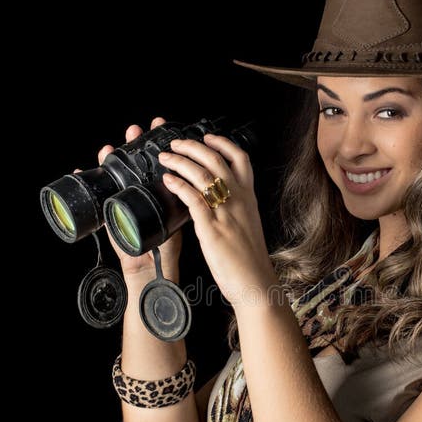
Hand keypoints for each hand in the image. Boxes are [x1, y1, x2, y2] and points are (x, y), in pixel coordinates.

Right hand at [90, 117, 182, 279]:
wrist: (151, 268)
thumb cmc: (166, 247)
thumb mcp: (178, 218)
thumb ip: (183, 199)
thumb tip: (198, 179)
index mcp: (158, 190)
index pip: (157, 159)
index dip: (158, 141)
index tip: (161, 125)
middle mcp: (139, 191)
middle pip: (133, 161)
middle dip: (133, 143)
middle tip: (135, 131)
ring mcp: (122, 199)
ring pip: (114, 173)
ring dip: (109, 158)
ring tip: (108, 147)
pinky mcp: (109, 213)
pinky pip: (96, 195)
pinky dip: (85, 181)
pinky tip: (81, 171)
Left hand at [158, 133, 277, 306]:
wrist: (256, 284)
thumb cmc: (250, 260)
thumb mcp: (248, 226)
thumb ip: (236, 210)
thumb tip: (218, 202)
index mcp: (249, 198)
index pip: (240, 159)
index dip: (223, 144)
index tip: (208, 137)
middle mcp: (239, 200)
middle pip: (216, 160)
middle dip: (193, 146)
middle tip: (176, 143)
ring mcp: (226, 213)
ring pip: (203, 174)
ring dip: (181, 161)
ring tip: (166, 157)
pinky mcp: (212, 228)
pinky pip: (194, 198)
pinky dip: (179, 185)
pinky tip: (168, 180)